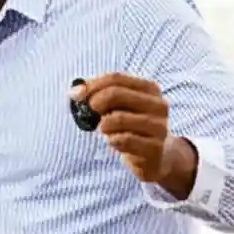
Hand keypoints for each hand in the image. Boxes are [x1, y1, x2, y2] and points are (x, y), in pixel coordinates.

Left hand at [73, 72, 189, 185]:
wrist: (157, 155)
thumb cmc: (131, 125)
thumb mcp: (118, 106)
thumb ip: (97, 94)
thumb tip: (74, 92)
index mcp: (150, 89)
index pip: (116, 79)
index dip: (92, 86)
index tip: (77, 97)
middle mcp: (158, 105)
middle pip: (116, 94)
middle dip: (95, 103)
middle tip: (92, 114)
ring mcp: (159, 127)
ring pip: (118, 118)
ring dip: (104, 125)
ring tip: (107, 130)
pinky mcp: (155, 148)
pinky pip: (124, 140)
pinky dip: (112, 141)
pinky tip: (115, 142)